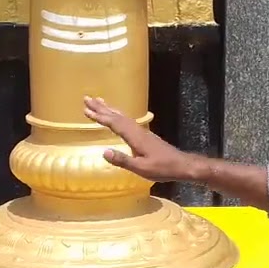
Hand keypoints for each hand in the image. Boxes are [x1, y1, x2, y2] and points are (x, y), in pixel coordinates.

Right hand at [83, 96, 203, 183]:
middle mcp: (137, 130)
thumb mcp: (141, 168)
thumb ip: (123, 160)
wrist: (182, 165)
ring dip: (109, 109)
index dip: (100, 116)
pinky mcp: (145, 135)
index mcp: (135, 137)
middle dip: (101, 107)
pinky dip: (118, 115)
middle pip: (117, 116)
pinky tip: (116, 117)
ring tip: (98, 101)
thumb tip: (104, 152)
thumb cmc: (163, 168)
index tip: (86, 109)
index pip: (114, 124)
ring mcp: (142, 132)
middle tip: (87, 98)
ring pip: (122, 117)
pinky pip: (127, 121)